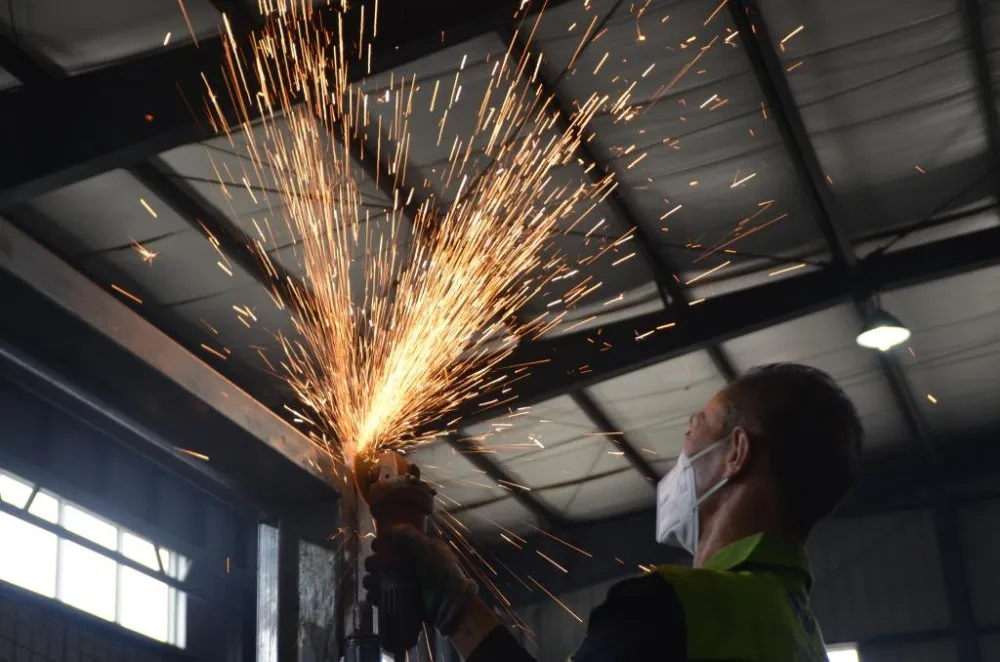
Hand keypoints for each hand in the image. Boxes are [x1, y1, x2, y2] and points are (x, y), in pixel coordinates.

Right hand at [363, 525, 477, 634]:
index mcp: (418, 551)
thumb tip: (386, 530)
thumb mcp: (430, 549)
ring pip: (379, 579)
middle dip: (373, 563)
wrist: (452, 607)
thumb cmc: (443, 574)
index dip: (383, 543)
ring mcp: (405, 585)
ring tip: (370, 583)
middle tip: (373, 567)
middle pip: (383, 561)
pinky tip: (373, 596)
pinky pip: (382, 597)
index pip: (394, 543)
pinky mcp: (401, 602)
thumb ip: (410, 536)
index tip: (376, 546)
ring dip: (370, 580)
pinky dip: (374, 596)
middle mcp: (410, 566)